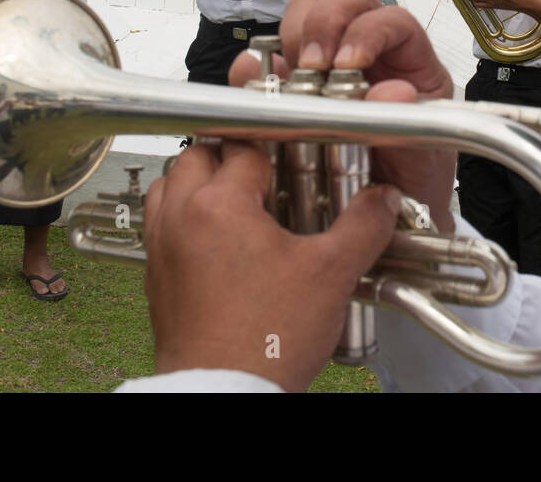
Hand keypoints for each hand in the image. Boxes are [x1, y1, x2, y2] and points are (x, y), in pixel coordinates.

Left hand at [142, 139, 399, 390]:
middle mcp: (180, 218)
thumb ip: (363, 226)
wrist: (224, 392)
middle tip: (267, 175)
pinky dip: (184, 218)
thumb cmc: (264, 341)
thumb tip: (383, 200)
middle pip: (198, 157)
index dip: (277, 149)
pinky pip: (161, 225)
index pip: (245, 148)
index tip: (296, 159)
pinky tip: (218, 241)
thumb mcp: (331, 274)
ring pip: (169, 187)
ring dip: (199, 183)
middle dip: (232, 157)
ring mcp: (162, 247)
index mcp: (219, 205)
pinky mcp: (157, 277)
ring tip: (238, 201)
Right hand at [229, 0, 457, 234]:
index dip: (368, 29)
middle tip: (312, 65)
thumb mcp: (422, 160)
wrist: (391, 220)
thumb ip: (411, 126)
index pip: (393, 20)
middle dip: (323, 23)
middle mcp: (369, 55)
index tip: (350, 62)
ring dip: (291, 41)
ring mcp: (327, 69)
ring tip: (288, 81)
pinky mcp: (290, 92)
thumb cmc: (415, 182)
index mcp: (410, 62)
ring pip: (303, 20)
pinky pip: (264, 65)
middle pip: (346, 2)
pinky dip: (254, 70)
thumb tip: (395, 91)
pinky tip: (255, 87)